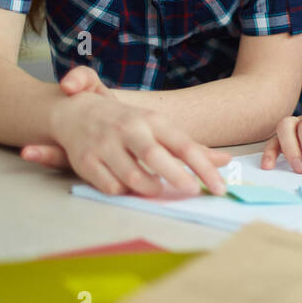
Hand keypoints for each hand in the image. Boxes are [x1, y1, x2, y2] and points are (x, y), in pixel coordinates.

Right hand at [27, 66, 229, 196]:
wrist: (75, 110)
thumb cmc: (127, 122)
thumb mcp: (160, 126)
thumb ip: (191, 146)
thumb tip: (226, 160)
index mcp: (153, 120)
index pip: (185, 145)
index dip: (204, 168)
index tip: (220, 188)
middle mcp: (130, 129)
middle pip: (157, 157)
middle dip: (178, 178)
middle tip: (193, 192)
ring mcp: (106, 145)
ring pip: (133, 176)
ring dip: (150, 189)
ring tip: (159, 190)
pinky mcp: (86, 161)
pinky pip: (110, 186)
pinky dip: (124, 192)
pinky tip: (130, 189)